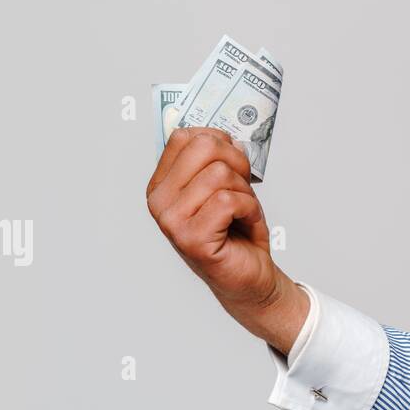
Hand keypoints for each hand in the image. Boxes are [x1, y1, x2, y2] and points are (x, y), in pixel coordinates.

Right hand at [146, 126, 306, 351]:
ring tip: (241, 212)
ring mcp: (171, 221)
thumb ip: (214, 157)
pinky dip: (249, 209)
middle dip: (236, 163)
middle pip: (204, 147)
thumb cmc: (236, 228)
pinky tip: (243, 224)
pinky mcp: (191, 239)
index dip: (220, 143)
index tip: (231, 164)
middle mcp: (159, 202)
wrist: (249, 275)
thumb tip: (220, 134)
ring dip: (245, 192)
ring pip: (221, 174)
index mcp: (162, 184)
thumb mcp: (224, 184)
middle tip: (242, 187)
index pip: (185, 136)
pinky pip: (229, 201)